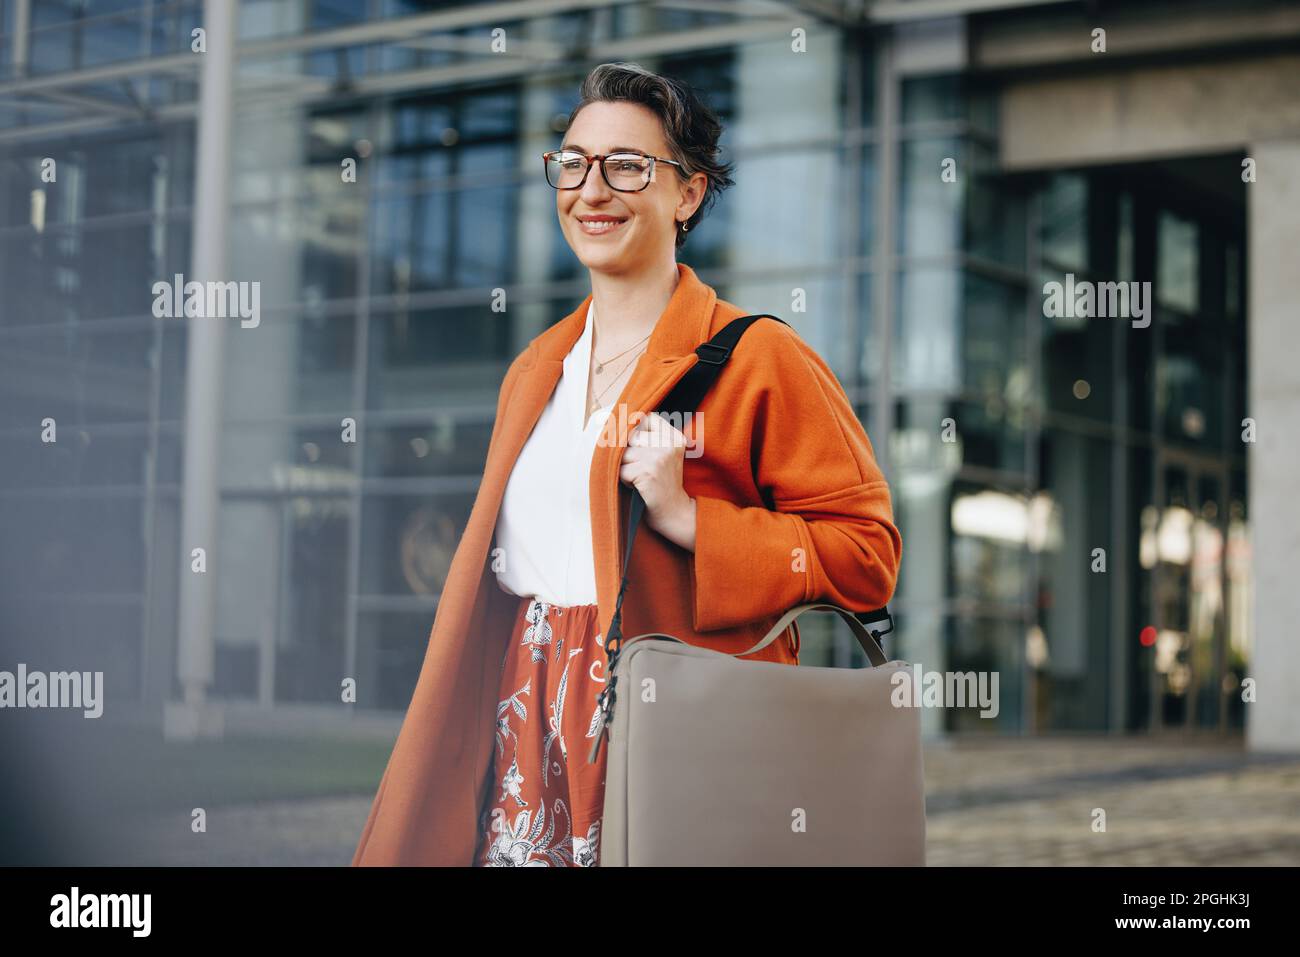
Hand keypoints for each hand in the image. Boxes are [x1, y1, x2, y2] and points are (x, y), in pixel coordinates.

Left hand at [618, 412, 696, 551]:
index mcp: (674, 437)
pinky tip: (638, 487)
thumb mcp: (664, 456)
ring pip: (623, 454)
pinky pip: (622, 471)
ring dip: (625, 468)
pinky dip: (624, 480)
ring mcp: (659, 457)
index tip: (635, 444)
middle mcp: (669, 444)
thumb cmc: (664, 485)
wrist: (676, 513)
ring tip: (640, 478)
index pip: (647, 419)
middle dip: (628, 453)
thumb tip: (614, 424)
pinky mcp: (648, 472)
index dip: (635, 430)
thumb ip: (649, 439)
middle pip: (631, 437)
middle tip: (640, 468)